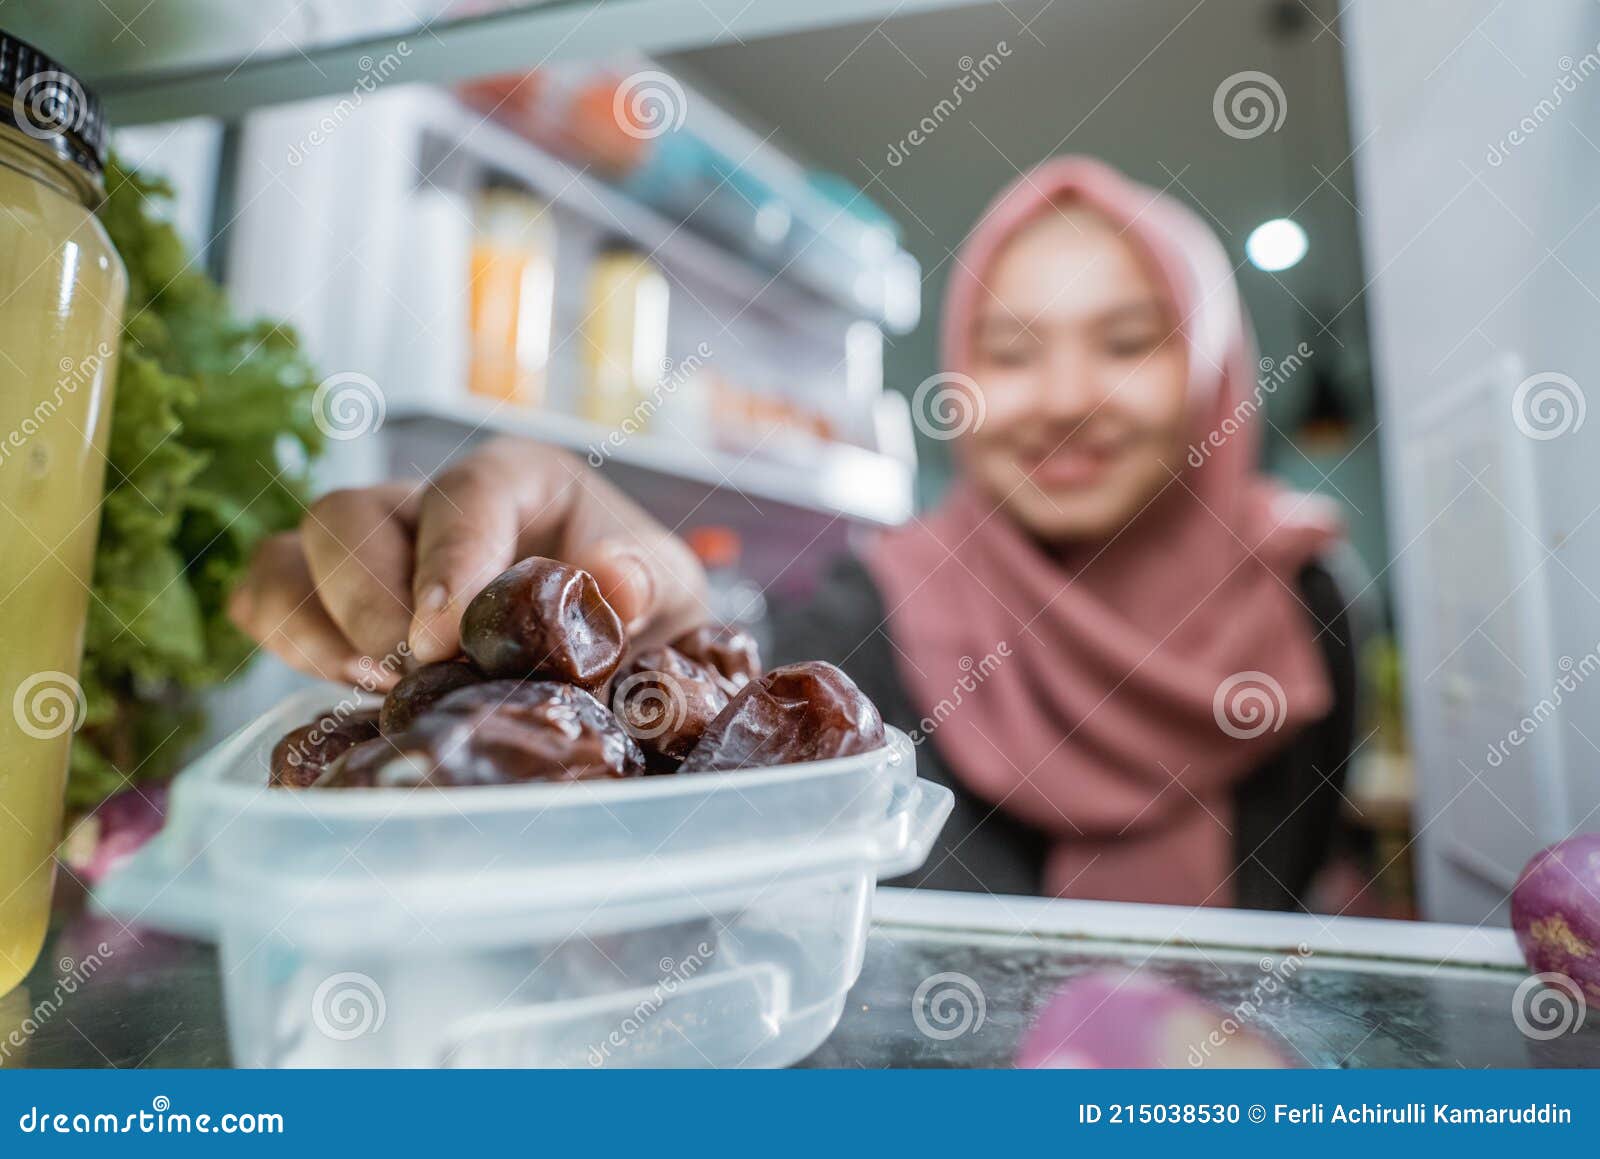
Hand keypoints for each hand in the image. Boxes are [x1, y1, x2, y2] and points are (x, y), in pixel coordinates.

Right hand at [229, 439, 707, 688]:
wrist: (621, 650)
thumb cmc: (636, 606)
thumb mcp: (669, 589)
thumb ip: (644, 580)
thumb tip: (613, 584)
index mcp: (516, 479)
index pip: (465, 495)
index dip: (448, 561)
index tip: (443, 634)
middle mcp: (430, 503)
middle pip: (350, 514)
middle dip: (367, 596)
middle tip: (408, 670)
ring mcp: (374, 550)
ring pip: (292, 551)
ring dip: (316, 624)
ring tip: (373, 686)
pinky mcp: (334, 601)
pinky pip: (266, 593)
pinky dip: (282, 636)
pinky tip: (342, 686)